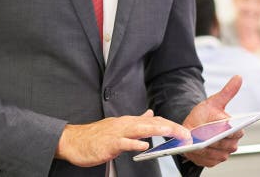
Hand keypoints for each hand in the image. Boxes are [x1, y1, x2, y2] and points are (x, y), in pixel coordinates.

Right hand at [55, 109, 189, 166]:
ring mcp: (117, 133)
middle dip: (170, 127)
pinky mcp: (109, 144)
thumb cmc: (95, 136)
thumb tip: (150, 114)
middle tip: (185, 134)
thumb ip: (135, 121)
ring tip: (173, 133)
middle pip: (151, 123)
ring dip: (158, 130)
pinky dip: (135, 143)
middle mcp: (124, 124)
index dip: (170, 125)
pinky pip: (123, 143)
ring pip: (140, 129)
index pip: (153, 121)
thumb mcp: (119, 126)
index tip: (184, 132)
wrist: (74, 141)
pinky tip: (145, 145)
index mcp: (128, 121)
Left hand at [182, 75, 243, 166]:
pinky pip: (209, 162)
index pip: (237, 133)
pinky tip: (194, 151)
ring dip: (208, 150)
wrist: (191, 127)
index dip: (230, 131)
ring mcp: (222, 154)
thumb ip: (227, 91)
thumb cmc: (205, 114)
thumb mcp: (214, 101)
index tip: (221, 128)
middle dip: (217, 141)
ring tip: (197, 144)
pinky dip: (201, 157)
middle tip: (205, 136)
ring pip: (218, 155)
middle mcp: (231, 144)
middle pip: (228, 146)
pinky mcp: (212, 161)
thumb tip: (238, 77)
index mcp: (234, 129)